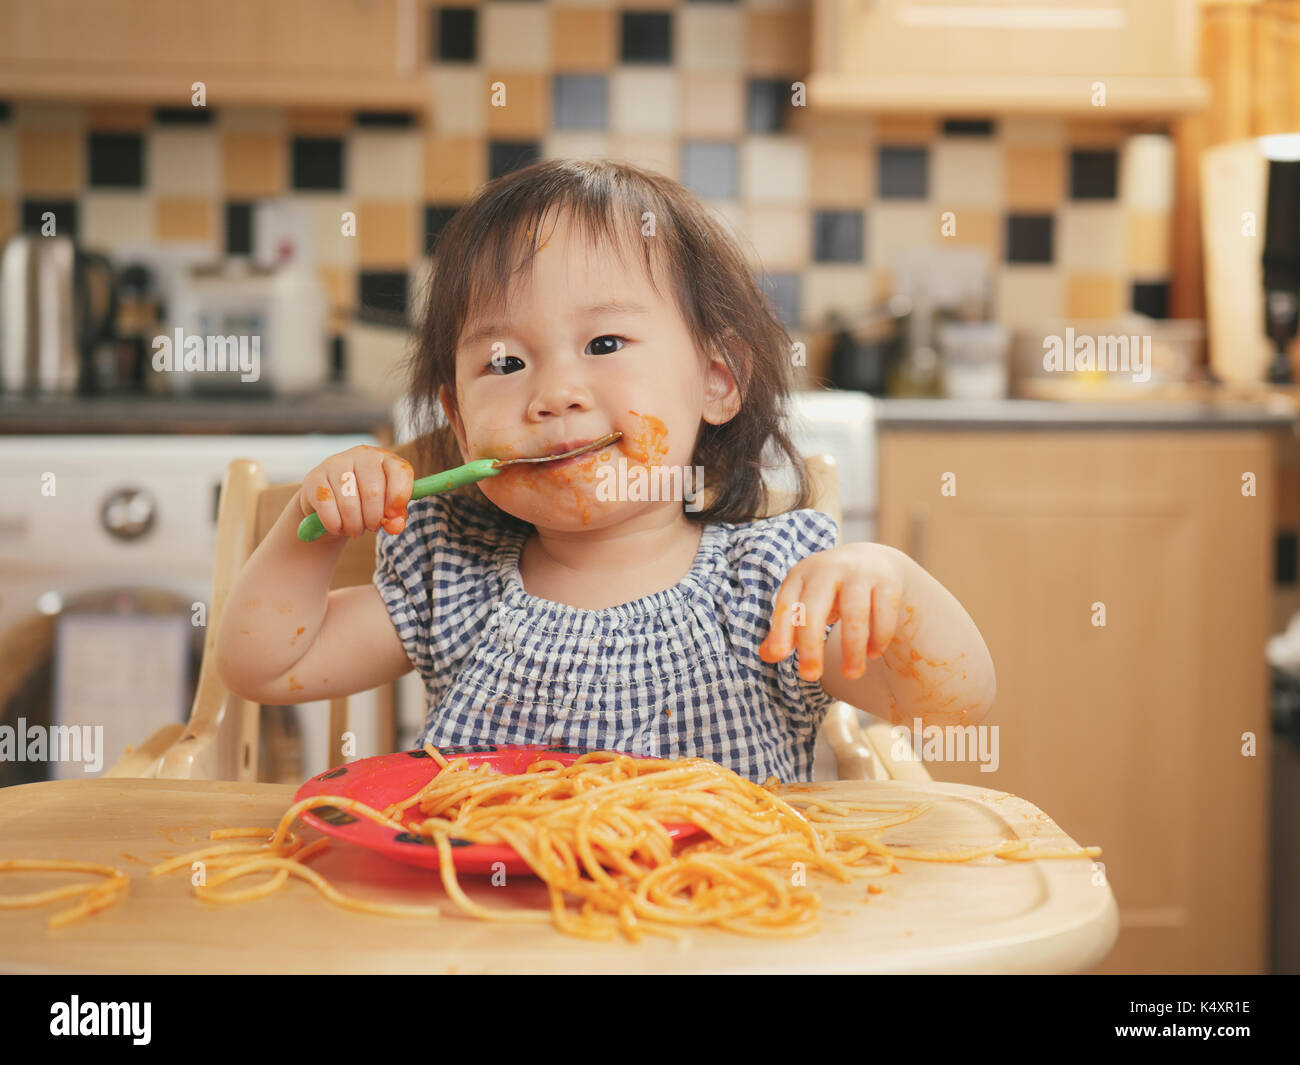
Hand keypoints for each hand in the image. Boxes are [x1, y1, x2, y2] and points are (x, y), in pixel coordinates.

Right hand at [297, 445, 414, 537]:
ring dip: (354, 526)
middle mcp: (362, 455)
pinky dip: (334, 524)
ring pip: (349, 504)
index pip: (400, 472)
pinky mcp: (314, 477)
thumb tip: (395, 526)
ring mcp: (336, 463)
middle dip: (373, 520)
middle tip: (370, 528)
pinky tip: (337, 527)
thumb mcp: (385, 509)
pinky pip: (326, 506)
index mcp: (385, 459)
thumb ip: (396, 517)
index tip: (392, 515)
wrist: (329, 502)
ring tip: (354, 529)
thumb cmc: (365, 503)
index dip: (399, 497)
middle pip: (373, 493)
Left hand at [757, 543, 907, 681]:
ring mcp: (860, 573)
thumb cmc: (829, 589)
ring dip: (852, 649)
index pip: (787, 603)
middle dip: (811, 645)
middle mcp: (828, 569)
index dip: (781, 629)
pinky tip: (874, 654)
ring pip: (855, 613)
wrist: (871, 558)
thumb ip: (787, 627)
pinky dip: (879, 637)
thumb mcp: (805, 600)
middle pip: (815, 608)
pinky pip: (884, 612)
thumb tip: (766, 656)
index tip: (779, 656)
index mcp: (801, 574)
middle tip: (810, 676)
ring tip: (851, 674)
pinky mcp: (887, 581)